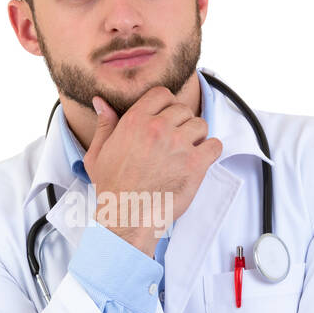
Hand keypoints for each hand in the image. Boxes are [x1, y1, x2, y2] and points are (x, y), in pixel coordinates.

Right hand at [85, 89, 222, 256]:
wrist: (127, 217)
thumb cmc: (112, 188)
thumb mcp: (98, 153)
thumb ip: (104, 124)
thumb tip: (100, 101)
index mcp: (135, 121)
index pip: (162, 94)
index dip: (165, 105)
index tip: (165, 118)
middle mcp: (158, 129)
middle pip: (183, 109)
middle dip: (181, 122)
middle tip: (174, 140)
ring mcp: (179, 145)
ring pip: (201, 125)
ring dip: (196, 136)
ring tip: (185, 151)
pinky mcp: (195, 164)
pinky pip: (215, 145)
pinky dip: (210, 152)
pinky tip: (199, 160)